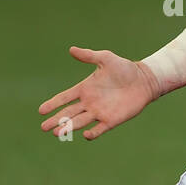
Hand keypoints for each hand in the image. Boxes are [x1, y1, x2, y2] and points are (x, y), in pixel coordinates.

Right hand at [38, 46, 158, 140]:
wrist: (143, 80)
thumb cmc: (124, 68)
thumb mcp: (106, 58)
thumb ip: (89, 55)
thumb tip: (71, 49)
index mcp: (84, 89)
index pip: (64, 98)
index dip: (53, 104)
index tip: (41, 110)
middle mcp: (89, 102)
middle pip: (68, 114)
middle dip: (56, 121)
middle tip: (44, 127)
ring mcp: (99, 112)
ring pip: (79, 122)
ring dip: (69, 128)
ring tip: (57, 133)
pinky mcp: (111, 120)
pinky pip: (99, 129)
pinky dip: (92, 133)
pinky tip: (85, 135)